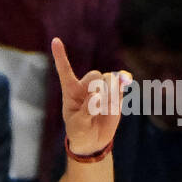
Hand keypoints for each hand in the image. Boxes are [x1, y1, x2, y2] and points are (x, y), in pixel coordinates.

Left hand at [52, 36, 129, 157]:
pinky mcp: (115, 93)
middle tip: (96, 106)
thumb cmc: (79, 132)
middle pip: (95, 75)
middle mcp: (86, 86)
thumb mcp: (78, 125)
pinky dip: (123, 80)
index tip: (55, 40)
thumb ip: (86, 110)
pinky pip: (120, 82)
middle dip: (98, 88)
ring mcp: (102, 88)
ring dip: (110, 93)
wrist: (93, 141)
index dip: (60, 56)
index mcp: (71, 91)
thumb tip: (98, 95)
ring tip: (105, 109)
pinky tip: (126, 80)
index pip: (65, 71)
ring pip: (109, 79)